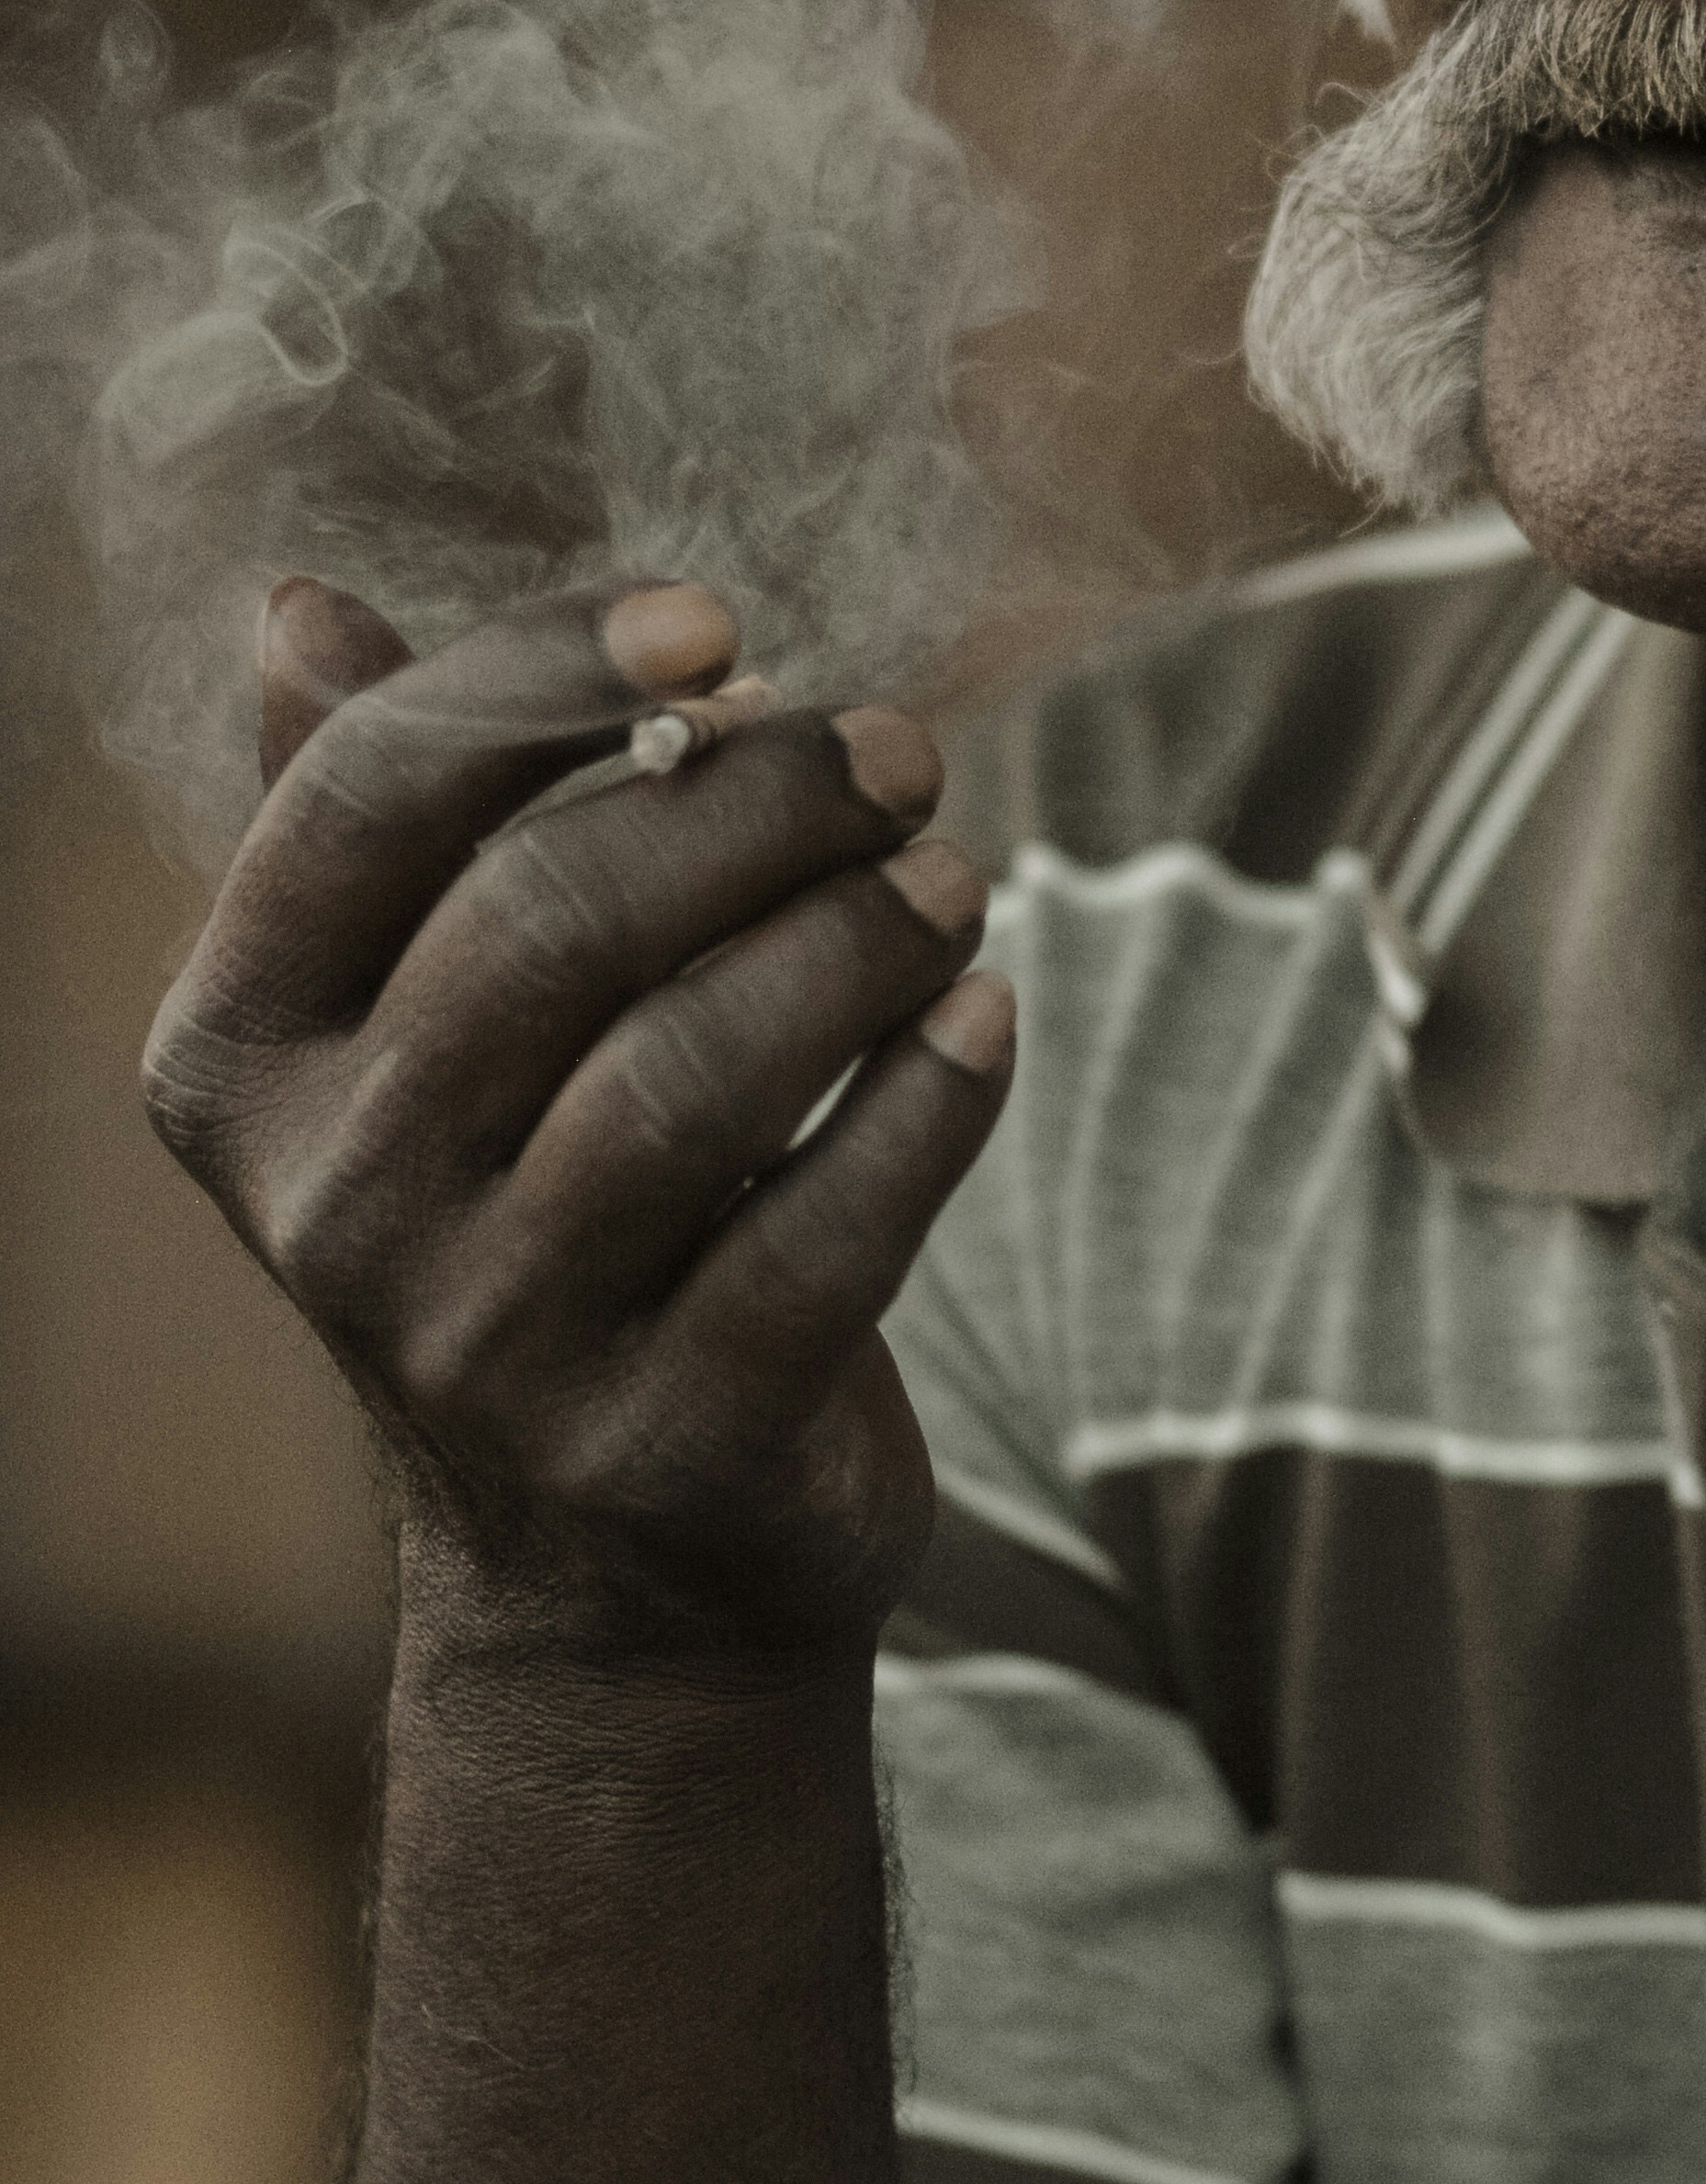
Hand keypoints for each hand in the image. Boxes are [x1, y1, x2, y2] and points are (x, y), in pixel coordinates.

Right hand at [144, 574, 1015, 1680]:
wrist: (603, 1579)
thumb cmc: (528, 1204)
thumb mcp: (416, 1031)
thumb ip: (370, 821)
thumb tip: (298, 605)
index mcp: (243, 1060)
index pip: (363, 803)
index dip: (539, 680)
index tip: (715, 624)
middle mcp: (337, 1208)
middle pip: (553, 926)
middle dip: (759, 806)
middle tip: (901, 754)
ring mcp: (489, 1348)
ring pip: (691, 1079)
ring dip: (854, 939)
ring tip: (951, 873)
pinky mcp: (663, 1446)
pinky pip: (823, 1236)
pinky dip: (928, 1101)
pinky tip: (984, 1010)